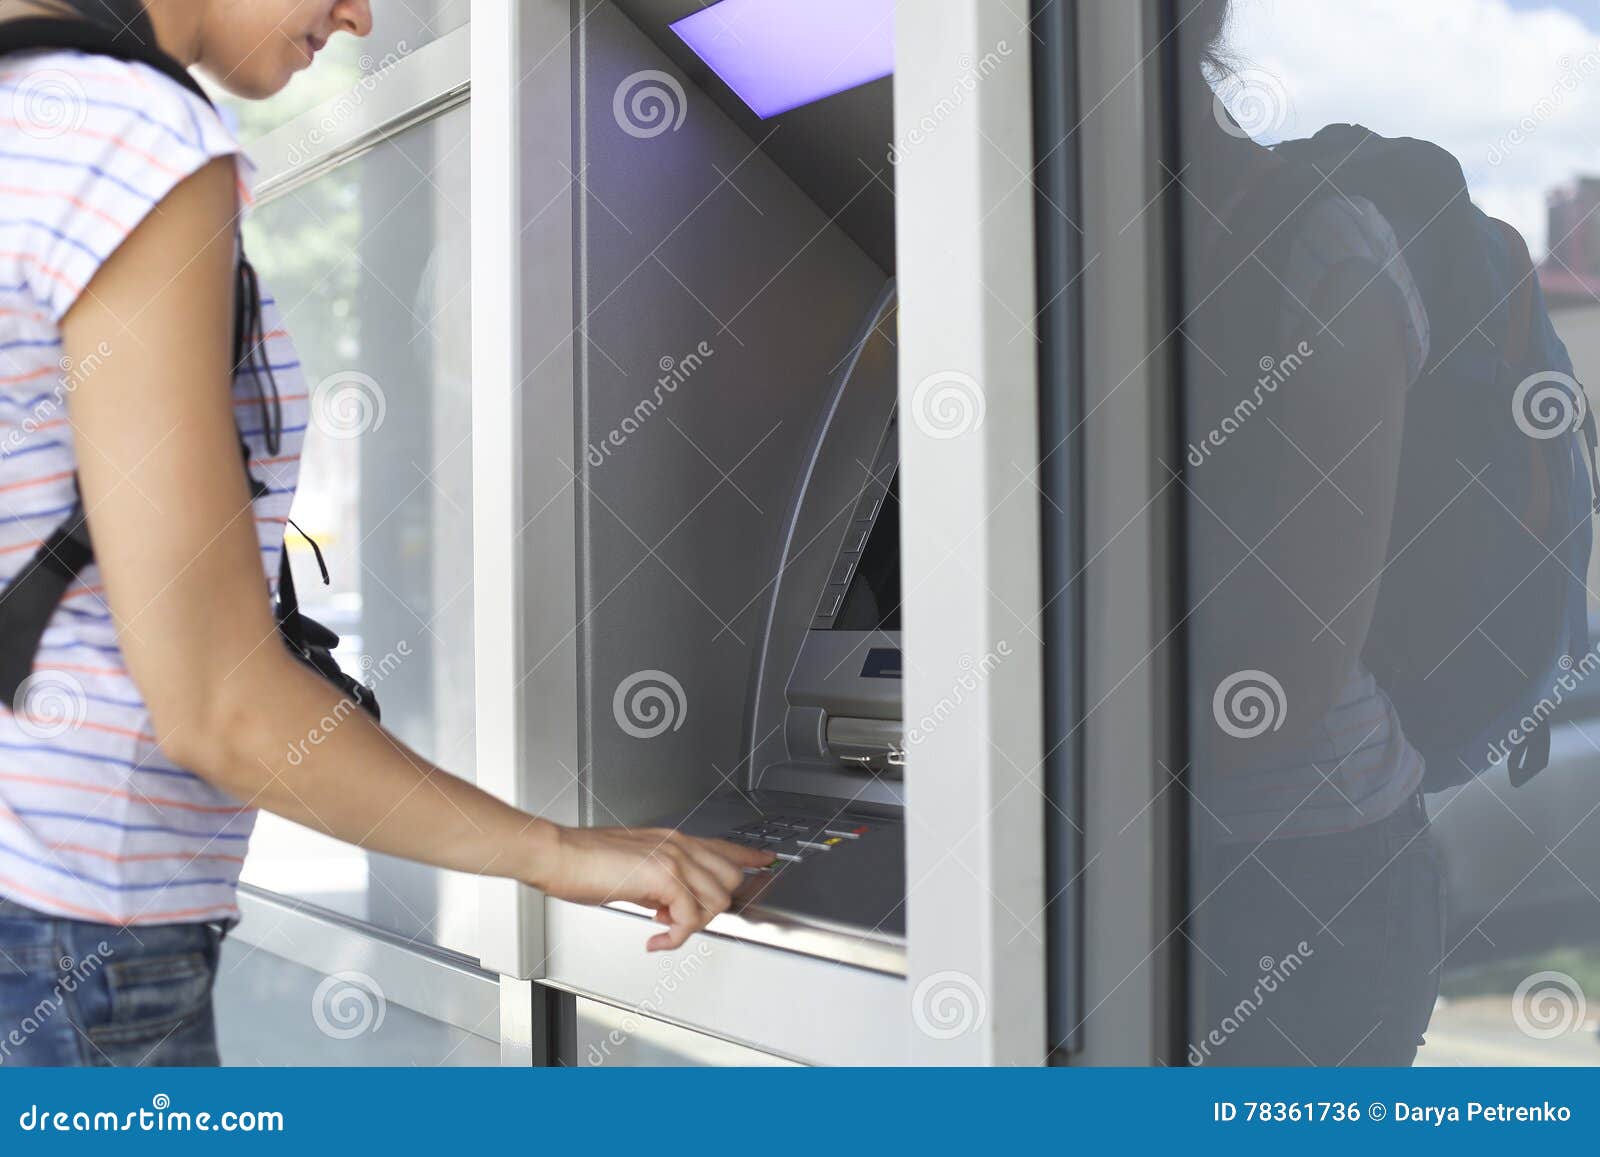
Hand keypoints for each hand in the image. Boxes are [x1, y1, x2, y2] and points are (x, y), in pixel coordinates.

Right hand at [530, 825, 775, 950]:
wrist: (557, 855)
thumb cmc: (582, 861)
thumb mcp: (631, 867)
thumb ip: (657, 882)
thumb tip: (668, 905)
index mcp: (672, 840)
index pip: (723, 847)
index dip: (748, 858)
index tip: (765, 862)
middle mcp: (679, 844)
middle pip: (729, 878)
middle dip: (711, 907)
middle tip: (679, 920)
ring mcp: (674, 858)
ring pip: (716, 899)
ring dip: (693, 923)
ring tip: (662, 926)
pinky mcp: (664, 876)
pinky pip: (690, 917)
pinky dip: (675, 937)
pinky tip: (654, 938)